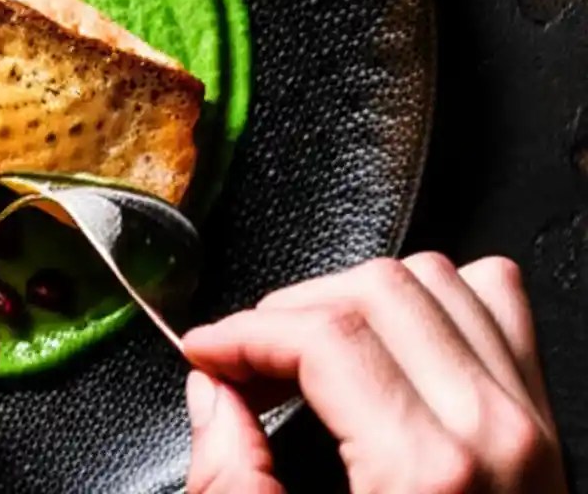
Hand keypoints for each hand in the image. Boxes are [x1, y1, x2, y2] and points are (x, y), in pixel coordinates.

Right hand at [182, 253, 565, 493]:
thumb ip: (235, 478)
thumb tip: (214, 397)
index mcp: (426, 471)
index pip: (323, 335)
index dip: (243, 331)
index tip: (207, 351)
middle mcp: (492, 432)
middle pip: (377, 290)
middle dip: (290, 310)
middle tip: (247, 357)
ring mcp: (530, 422)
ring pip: (440, 278)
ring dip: (358, 295)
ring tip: (309, 347)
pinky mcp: (544, 424)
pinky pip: (499, 303)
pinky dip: (438, 297)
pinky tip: (390, 337)